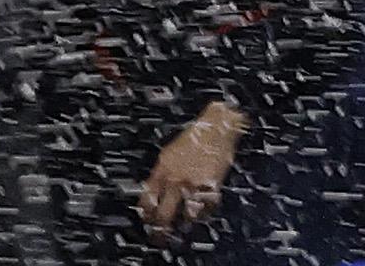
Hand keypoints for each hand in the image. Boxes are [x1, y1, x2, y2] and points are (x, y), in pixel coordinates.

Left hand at [138, 104, 243, 232]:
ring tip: (183, 228)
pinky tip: (202, 214)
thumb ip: (161, 173)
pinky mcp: (212, 186)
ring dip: (184, 224)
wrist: (218, 126)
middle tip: (160, 238)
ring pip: (185, 217)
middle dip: (161, 231)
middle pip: (163, 215)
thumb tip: (154, 192)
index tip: (148, 222)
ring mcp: (194, 184)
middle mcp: (176, 179)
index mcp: (162, 170)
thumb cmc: (196, 137)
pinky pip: (206, 209)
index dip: (147, 215)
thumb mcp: (170, 153)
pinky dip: (204, 214)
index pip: (147, 201)